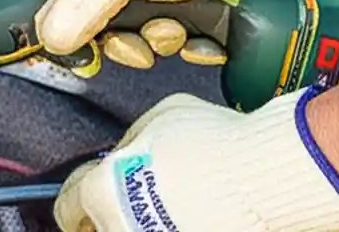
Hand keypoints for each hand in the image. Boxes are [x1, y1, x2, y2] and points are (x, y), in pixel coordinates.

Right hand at [35, 0, 336, 63]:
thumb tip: (51, 39)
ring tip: (180, 29)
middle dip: (128, 40)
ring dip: (162, 41)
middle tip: (145, 41)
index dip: (71, 29)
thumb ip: (82, 6)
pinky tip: (202, 38)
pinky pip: (179, 33)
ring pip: (144, 32)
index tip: (89, 53)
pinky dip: (192, 43)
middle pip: (104, 23)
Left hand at [54, 89, 338, 231]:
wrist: (270, 171)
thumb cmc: (218, 140)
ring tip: (171, 209)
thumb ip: (130, 140)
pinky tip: (194, 218)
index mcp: (104, 192)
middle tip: (125, 205)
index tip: (76, 205)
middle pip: (98, 229)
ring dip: (141, 224)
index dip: (72, 201)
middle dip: (106, 217)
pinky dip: (175, 226)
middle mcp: (123, 228)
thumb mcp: (158, 117)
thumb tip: (125, 151)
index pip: (68, 205)